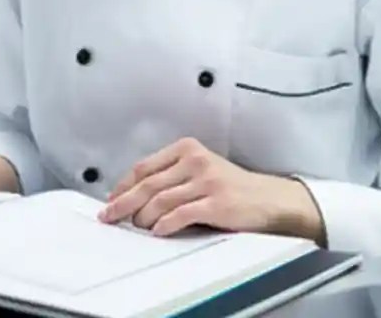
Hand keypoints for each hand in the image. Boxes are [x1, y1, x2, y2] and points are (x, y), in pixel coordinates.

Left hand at [97, 138, 325, 242]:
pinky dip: (164, 225)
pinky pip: (181, 215)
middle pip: (147, 184)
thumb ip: (171, 177)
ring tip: (138, 228)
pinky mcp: (217, 202)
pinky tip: (158, 232)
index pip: (144, 167)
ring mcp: (207, 180)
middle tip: (109, 217)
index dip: (123, 186)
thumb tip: (133, 197)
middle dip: (123, 203)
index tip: (110, 200)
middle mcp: (195, 160)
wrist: (271, 199)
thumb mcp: (200, 171)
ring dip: (143, 218)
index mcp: (186, 148)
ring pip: (160, 200)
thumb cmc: (231, 188)